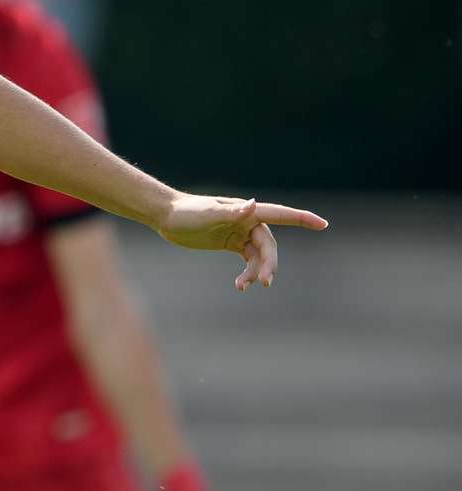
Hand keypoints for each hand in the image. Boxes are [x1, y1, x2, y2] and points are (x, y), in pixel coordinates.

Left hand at [153, 194, 327, 290]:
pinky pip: (248, 260)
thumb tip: (253, 205)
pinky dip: (248, 272)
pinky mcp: (232, 243)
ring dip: (257, 271)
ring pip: (259, 256)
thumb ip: (231, 212)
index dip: (302, 219)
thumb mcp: (208, 213)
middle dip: (269, 263)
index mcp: (247, 211)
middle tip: (265, 282)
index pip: (280, 214)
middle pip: (268, 245)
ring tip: (243, 285)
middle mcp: (248, 221)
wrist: (167, 217)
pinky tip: (240, 285)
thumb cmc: (187, 212)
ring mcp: (241, 233)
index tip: (323, 224)